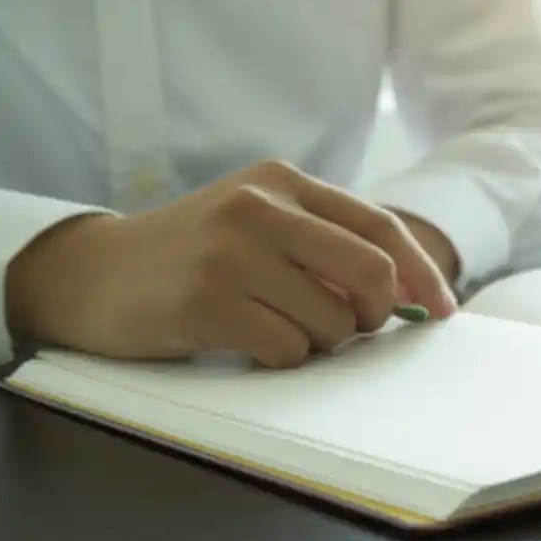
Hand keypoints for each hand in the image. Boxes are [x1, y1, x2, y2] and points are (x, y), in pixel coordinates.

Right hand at [7, 160, 458, 367]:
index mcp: (283, 182)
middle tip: (355, 328)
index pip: (380, 226)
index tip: (444, 310)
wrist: (96, 273)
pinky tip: (249, 342)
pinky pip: (288, 348)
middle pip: (372, 270)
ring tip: (278, 327)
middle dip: (377, 313)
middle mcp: (261, 207)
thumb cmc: (196, 255)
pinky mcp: (206, 300)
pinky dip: (283, 358)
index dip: (423, 272)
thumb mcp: (259, 223)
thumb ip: (325, 243)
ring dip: (321, 341)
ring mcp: (232, 252)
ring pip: (332, 319)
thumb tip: (410, 291)